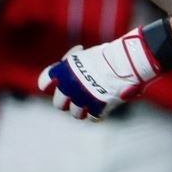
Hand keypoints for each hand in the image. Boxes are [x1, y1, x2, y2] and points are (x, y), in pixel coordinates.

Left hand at [38, 31, 162, 120]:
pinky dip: (98, 112)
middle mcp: (69, 87)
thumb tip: (74, 71)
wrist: (126, 60)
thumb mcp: (86, 56)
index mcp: (63, 71)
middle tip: (78, 94)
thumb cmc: (109, 54)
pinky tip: (104, 104)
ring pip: (75, 113)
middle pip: (58, 103)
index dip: (50, 83)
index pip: (44, 82)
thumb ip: (75, 68)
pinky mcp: (97, 108)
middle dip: (67, 100)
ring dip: (83, 108)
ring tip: (94, 99)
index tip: (59, 81)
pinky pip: (93, 117)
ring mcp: (82, 99)